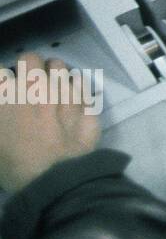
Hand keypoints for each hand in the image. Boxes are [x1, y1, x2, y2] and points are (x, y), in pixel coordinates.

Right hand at [0, 54, 100, 193]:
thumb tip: (6, 101)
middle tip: (30, 82)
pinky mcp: (85, 100)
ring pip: (59, 66)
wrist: (53, 179)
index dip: (4, 80)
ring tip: (53, 87)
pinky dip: (75, 87)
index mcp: (6, 97)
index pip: (1, 72)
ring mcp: (62, 91)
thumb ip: (3, 111)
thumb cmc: (14, 166)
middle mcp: (34, 87)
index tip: (6, 88)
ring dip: (54, 73)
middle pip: (30, 59)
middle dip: (29, 67)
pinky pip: (80, 82)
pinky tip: (72, 98)